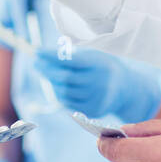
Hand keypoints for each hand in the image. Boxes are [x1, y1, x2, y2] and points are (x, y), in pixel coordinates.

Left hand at [33, 47, 160, 121]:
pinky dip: (59, 93)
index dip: (51, 56)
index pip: (71, 60)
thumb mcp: (92, 55)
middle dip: (47, 70)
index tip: (37, 51)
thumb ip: (72, 55)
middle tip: (36, 63)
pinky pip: (68, 103)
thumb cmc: (101, 66)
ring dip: (51, 82)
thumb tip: (46, 56)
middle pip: (65, 78)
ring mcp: (96, 98)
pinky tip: (56, 86)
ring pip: (64, 92)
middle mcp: (99, 82)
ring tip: (46, 73)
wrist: (124, 88)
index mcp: (99, 64)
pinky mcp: (92, 110)